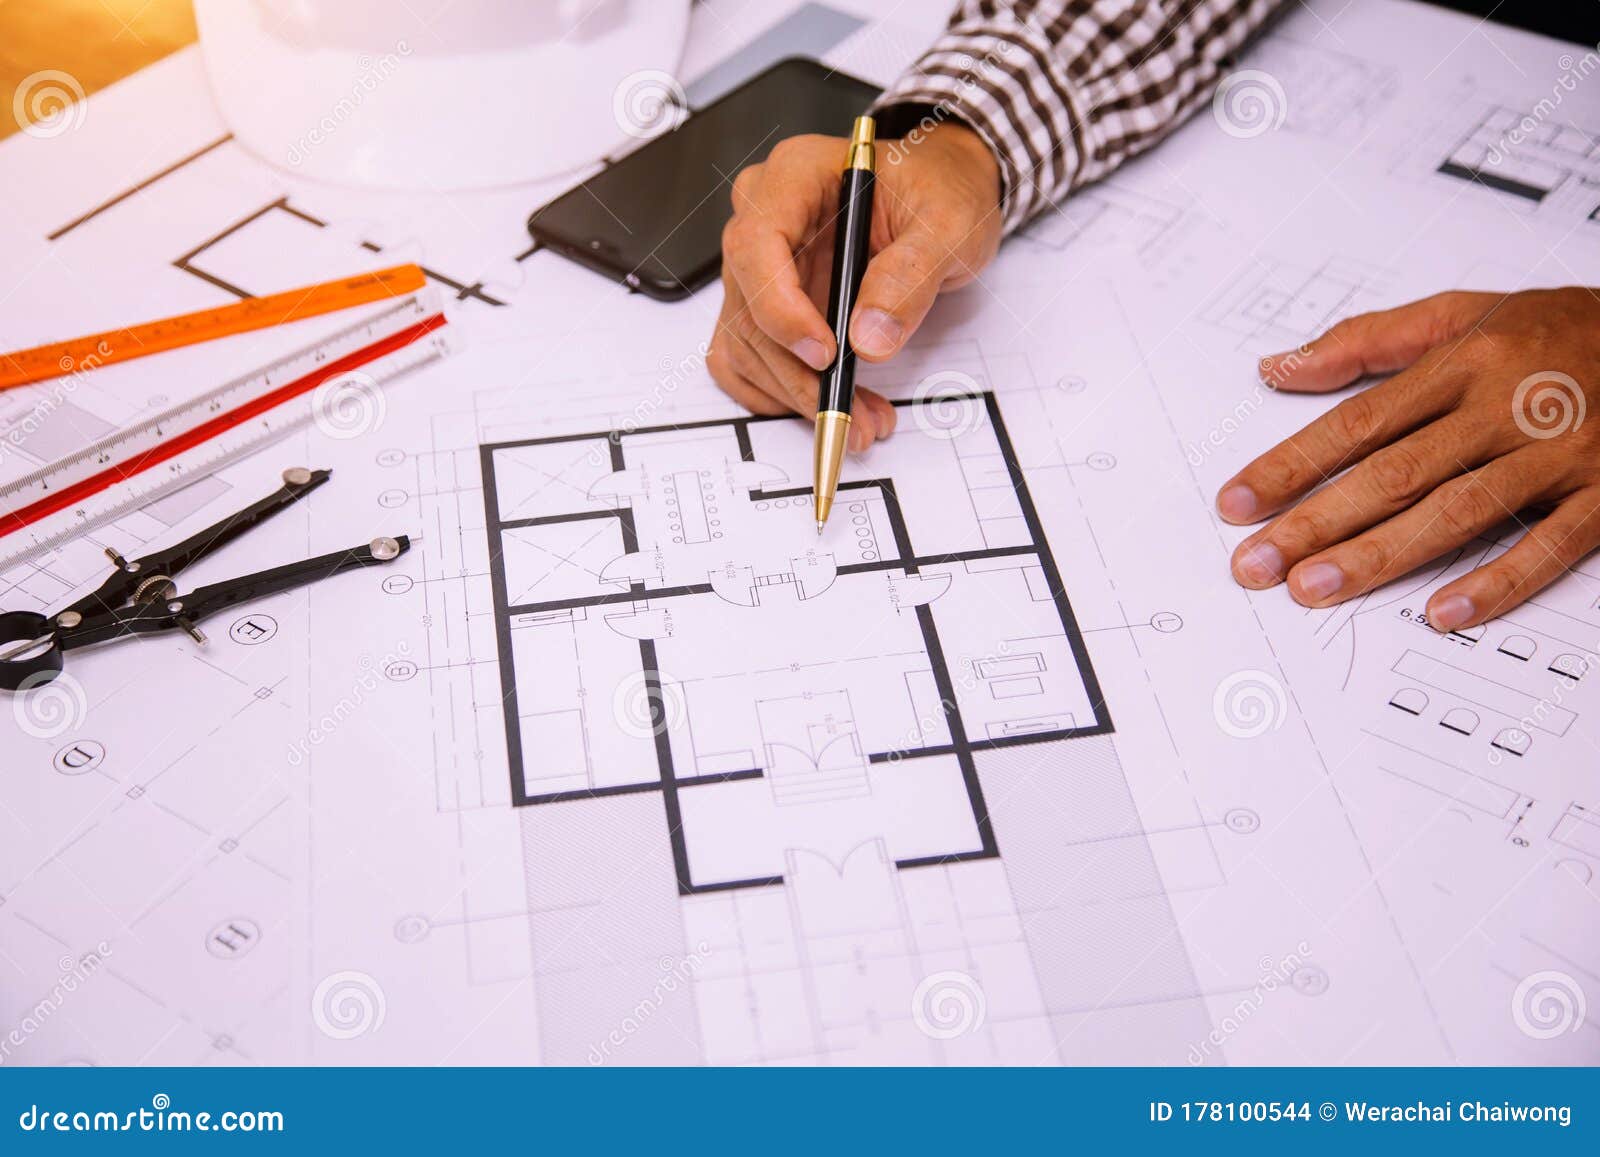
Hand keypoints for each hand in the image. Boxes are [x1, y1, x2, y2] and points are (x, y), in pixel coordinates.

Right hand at [709, 121, 1002, 450]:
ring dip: (795, 394)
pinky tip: (829, 403)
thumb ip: (911, 275)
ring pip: (745, 343)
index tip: (827, 353)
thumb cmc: (939, 192)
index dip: (781, 308)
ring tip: (862, 416)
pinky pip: (744, 357)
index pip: (757, 245)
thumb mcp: (948, 224)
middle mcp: (763, 216)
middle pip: (748, 307)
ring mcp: (756, 264)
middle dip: (799, 374)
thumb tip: (869, 339)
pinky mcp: (761, 302)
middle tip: (852, 414)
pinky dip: (780, 393)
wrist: (941, 197)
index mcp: (796, 176)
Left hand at [1217, 288, 1599, 631]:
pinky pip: (1552, 544)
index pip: (1358, 423)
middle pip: (1395, 472)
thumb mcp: (1464, 313)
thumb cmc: (1562, 329)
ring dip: (1381, 555)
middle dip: (1316, 522)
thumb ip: (1367, 340)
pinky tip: (1445, 612)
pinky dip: (1500, 581)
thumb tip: (1278, 367)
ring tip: (1315, 588)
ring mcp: (1558, 453)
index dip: (1290, 465)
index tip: (1236, 503)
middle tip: (1256, 564)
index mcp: (1464, 363)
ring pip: (1457, 510)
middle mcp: (1506, 407)